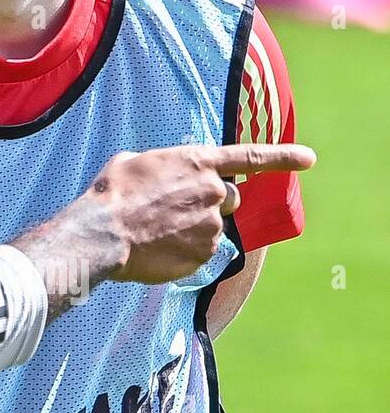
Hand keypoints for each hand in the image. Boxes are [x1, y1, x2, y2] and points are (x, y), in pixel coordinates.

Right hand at [92, 143, 314, 282]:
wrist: (103, 233)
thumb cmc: (111, 193)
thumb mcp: (134, 162)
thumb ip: (164, 167)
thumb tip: (165, 178)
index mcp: (198, 162)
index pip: (250, 157)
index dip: (283, 157)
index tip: (309, 159)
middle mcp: (214, 193)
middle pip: (228, 198)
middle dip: (209, 202)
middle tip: (173, 209)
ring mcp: (211, 226)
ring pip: (210, 227)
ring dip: (190, 228)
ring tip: (154, 230)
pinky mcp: (204, 255)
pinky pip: (200, 252)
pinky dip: (182, 250)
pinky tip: (156, 246)